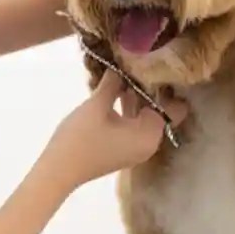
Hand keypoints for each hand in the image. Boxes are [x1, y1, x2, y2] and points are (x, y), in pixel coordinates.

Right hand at [42, 70, 188, 189]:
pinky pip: (134, 125)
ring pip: (145, 117)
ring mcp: (136, 148)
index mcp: (150, 134)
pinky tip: (116, 91)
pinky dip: (129, 110)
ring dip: (138, 98)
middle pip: (161, 111)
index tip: (159, 65)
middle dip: (151, 89)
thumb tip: (122, 65)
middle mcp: (149, 143)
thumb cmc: (80, 138)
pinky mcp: (123, 149)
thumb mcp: (97, 105)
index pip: (176, 108)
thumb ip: (113, 83)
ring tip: (128, 71)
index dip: (169, 86)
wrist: (58, 171)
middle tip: (142, 62)